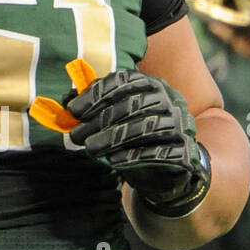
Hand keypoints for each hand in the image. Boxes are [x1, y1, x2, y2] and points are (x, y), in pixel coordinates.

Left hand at [66, 69, 209, 214]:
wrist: (167, 169)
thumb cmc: (135, 139)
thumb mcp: (115, 119)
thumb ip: (94, 107)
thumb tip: (66, 100)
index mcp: (151, 85)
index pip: (124, 81)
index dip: (96, 93)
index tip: (73, 110)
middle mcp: (169, 100)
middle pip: (132, 104)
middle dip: (99, 120)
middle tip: (76, 135)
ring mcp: (179, 124)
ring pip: (144, 127)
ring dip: (112, 138)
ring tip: (90, 149)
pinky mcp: (183, 150)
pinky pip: (157, 152)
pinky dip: (132, 157)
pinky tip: (113, 162)